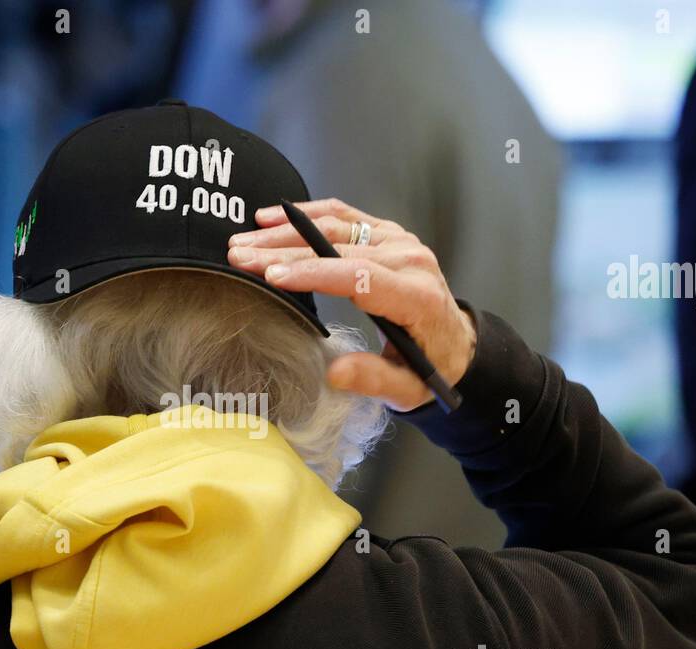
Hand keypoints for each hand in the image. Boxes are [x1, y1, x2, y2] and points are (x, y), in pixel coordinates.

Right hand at [227, 198, 475, 411]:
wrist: (455, 342)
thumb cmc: (430, 366)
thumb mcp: (407, 388)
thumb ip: (373, 379)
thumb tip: (335, 372)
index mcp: (416, 296)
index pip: (359, 276)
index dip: (313, 273)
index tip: (272, 276)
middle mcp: (410, 260)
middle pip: (339, 247)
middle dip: (284, 251)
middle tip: (240, 257)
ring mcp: (399, 241)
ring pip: (336, 224)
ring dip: (286, 230)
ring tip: (245, 239)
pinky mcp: (387, 233)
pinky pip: (343, 215)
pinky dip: (306, 213)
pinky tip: (272, 217)